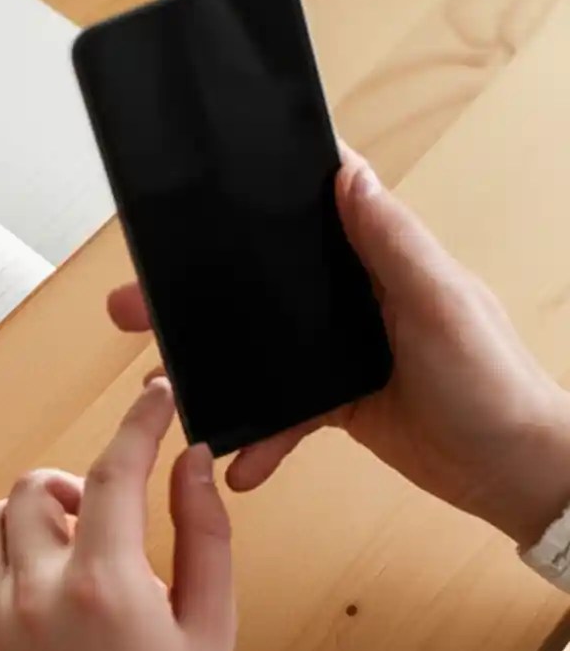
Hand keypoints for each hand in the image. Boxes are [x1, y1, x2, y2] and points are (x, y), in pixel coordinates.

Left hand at [0, 378, 233, 650]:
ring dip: (22, 519)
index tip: (153, 400)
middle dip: (76, 484)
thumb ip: (203, 538)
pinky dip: (1, 574)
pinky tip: (39, 597)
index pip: (115, 473)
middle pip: (36, 488)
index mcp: (103, 587)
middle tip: (106, 512)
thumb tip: (192, 466)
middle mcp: (35, 596)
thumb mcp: (208, 630)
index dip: (138, 423)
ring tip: (63, 545)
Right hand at [107, 144, 569, 546]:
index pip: (311, 208)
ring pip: (258, 347)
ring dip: (211, 368)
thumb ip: (393, 243)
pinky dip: (258, 439)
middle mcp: (352, 297)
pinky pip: (280, 414)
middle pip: (261, 283)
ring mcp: (339, 351)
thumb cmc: (493, 382)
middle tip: (134, 305)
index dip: (257, 195)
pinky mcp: (335, 403)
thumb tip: (347, 174)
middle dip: (197, 294)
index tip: (194, 190)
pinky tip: (239, 463)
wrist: (517, 475)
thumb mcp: (441, 305)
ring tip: (162, 384)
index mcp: (378, 258)